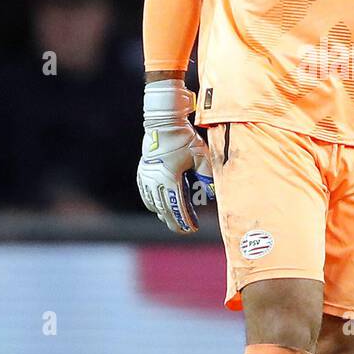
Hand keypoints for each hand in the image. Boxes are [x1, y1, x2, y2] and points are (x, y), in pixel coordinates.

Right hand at [136, 80, 214, 232]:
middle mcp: (156, 181)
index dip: (185, 221)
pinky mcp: (143, 173)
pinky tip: (160, 206)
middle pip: (164, 210)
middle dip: (174, 222)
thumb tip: (210, 194)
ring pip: (154, 204)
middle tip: (184, 230)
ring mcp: (147, 177)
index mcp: (170, 179)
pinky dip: (153, 203)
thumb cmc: (184, 139)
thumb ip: (206, 176)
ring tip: (174, 219)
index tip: (192, 229)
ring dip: (164, 213)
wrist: (163, 123)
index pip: (177, 207)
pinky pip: (146, 194)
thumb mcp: (201, 156)